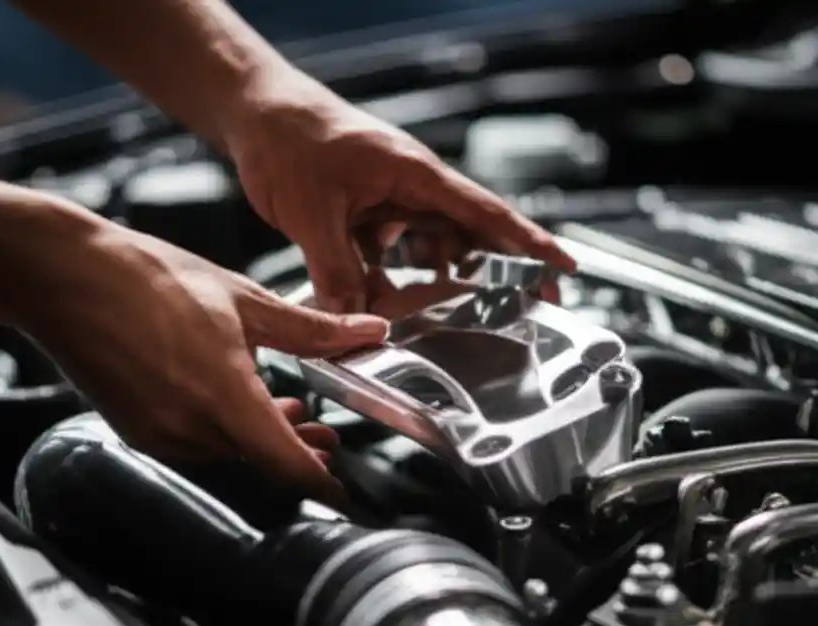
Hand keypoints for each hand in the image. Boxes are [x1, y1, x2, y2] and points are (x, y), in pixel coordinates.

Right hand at [19, 222, 388, 505]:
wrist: (64, 276)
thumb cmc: (146, 279)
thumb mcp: (243, 299)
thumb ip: (311, 329)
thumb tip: (368, 331)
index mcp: (222, 396)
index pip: (285, 465)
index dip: (321, 483)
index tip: (344, 491)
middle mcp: (188, 427)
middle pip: (259, 462)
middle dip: (295, 451)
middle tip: (323, 434)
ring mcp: (157, 434)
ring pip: (228, 454)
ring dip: (259, 437)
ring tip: (281, 404)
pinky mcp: (136, 431)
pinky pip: (195, 445)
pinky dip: (223, 431)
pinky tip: (231, 398)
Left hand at [223, 67, 576, 313]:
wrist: (254, 111)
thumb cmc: (288, 138)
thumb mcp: (311, 211)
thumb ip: (335, 270)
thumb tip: (351, 321)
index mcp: (415, 174)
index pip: (485, 212)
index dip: (528, 243)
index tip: (564, 266)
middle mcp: (413, 186)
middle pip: (471, 234)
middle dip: (499, 271)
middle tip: (529, 308)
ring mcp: (392, 197)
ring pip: (432, 247)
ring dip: (438, 281)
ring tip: (451, 316)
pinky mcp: (368, 209)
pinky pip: (394, 251)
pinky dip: (393, 277)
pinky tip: (383, 301)